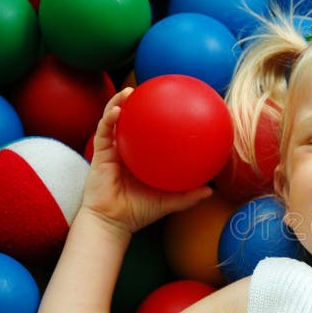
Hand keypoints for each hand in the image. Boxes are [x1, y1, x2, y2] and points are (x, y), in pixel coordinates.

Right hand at [81, 88, 212, 235]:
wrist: (112, 222)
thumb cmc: (139, 212)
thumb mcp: (168, 202)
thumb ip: (188, 196)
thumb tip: (212, 191)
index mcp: (141, 158)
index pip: (150, 134)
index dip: (157, 119)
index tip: (171, 105)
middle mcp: (126, 150)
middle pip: (132, 122)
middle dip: (139, 104)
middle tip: (151, 90)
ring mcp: (112, 150)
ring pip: (114, 120)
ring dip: (119, 103)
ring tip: (130, 91)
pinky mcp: (99, 154)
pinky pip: (102, 132)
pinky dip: (108, 119)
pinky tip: (117, 110)